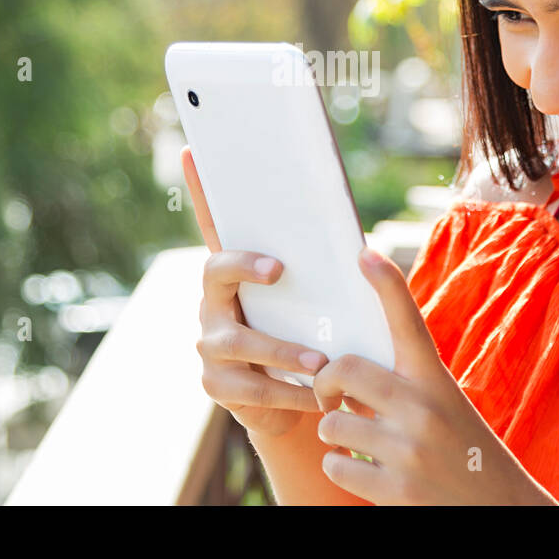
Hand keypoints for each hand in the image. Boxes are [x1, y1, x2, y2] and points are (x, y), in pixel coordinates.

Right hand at [185, 146, 345, 439]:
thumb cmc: (309, 338)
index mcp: (235, 276)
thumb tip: (362, 245)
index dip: (199, 189)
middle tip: (279, 269)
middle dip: (243, 266)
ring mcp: (210, 345)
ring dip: (283, 351)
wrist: (292, 405)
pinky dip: (288, 393)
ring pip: (240, 343)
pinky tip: (315, 398)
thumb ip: (321, 275)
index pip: (213, 225)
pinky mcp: (217, 385)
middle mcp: (213, 304)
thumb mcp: (316, 304)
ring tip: (322, 363)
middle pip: (215, 272)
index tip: (196, 153)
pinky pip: (252, 388)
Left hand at [312, 247, 555, 504]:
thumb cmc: (467, 454)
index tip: (364, 253)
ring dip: (334, 435)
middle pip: (344, 369)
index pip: (409, 320)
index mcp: (437, 381)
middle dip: (324, 383)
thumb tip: (345, 370)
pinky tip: (365, 474)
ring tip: (359, 444)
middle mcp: (424, 408)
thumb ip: (404, 387)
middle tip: (328, 395)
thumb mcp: (445, 409)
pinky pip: (335, 465)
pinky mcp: (396, 490)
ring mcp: (410, 450)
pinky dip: (341, 469)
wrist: (502, 511)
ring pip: (331, 424)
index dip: (386, 283)